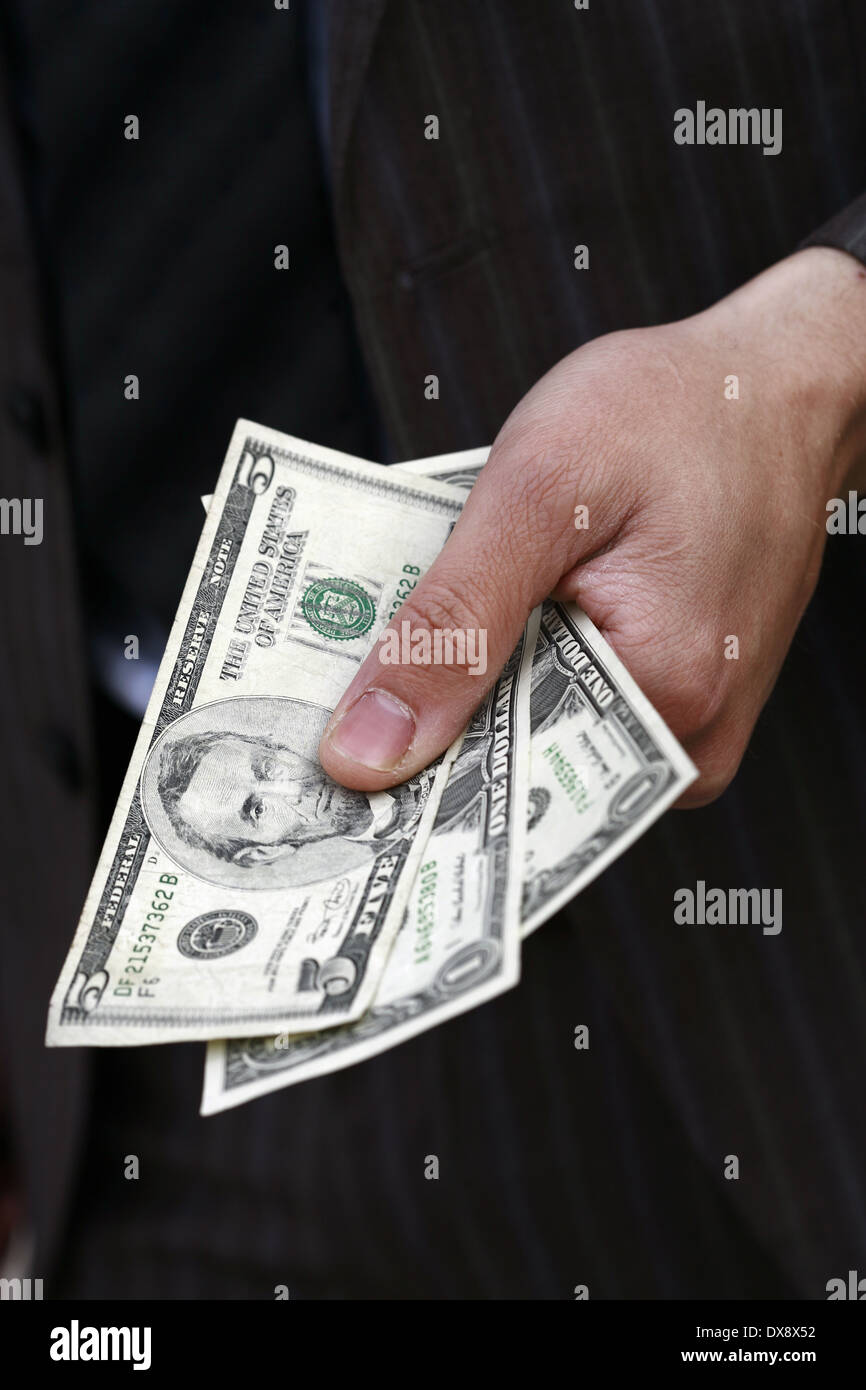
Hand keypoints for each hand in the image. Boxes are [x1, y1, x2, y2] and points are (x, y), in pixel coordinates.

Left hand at [319, 247, 865, 805]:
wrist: (774, 384)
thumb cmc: (680, 413)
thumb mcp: (538, 493)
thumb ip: (452, 625)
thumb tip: (369, 747)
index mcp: (664, 696)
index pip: (498, 793)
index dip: (401, 772)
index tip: (323, 755)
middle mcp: (686, 737)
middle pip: (514, 771)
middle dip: (431, 720)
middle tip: (356, 672)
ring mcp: (686, 722)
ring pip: (534, 737)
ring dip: (472, 684)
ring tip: (438, 620)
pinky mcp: (674, 696)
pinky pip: (569, 706)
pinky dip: (516, 665)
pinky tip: (496, 612)